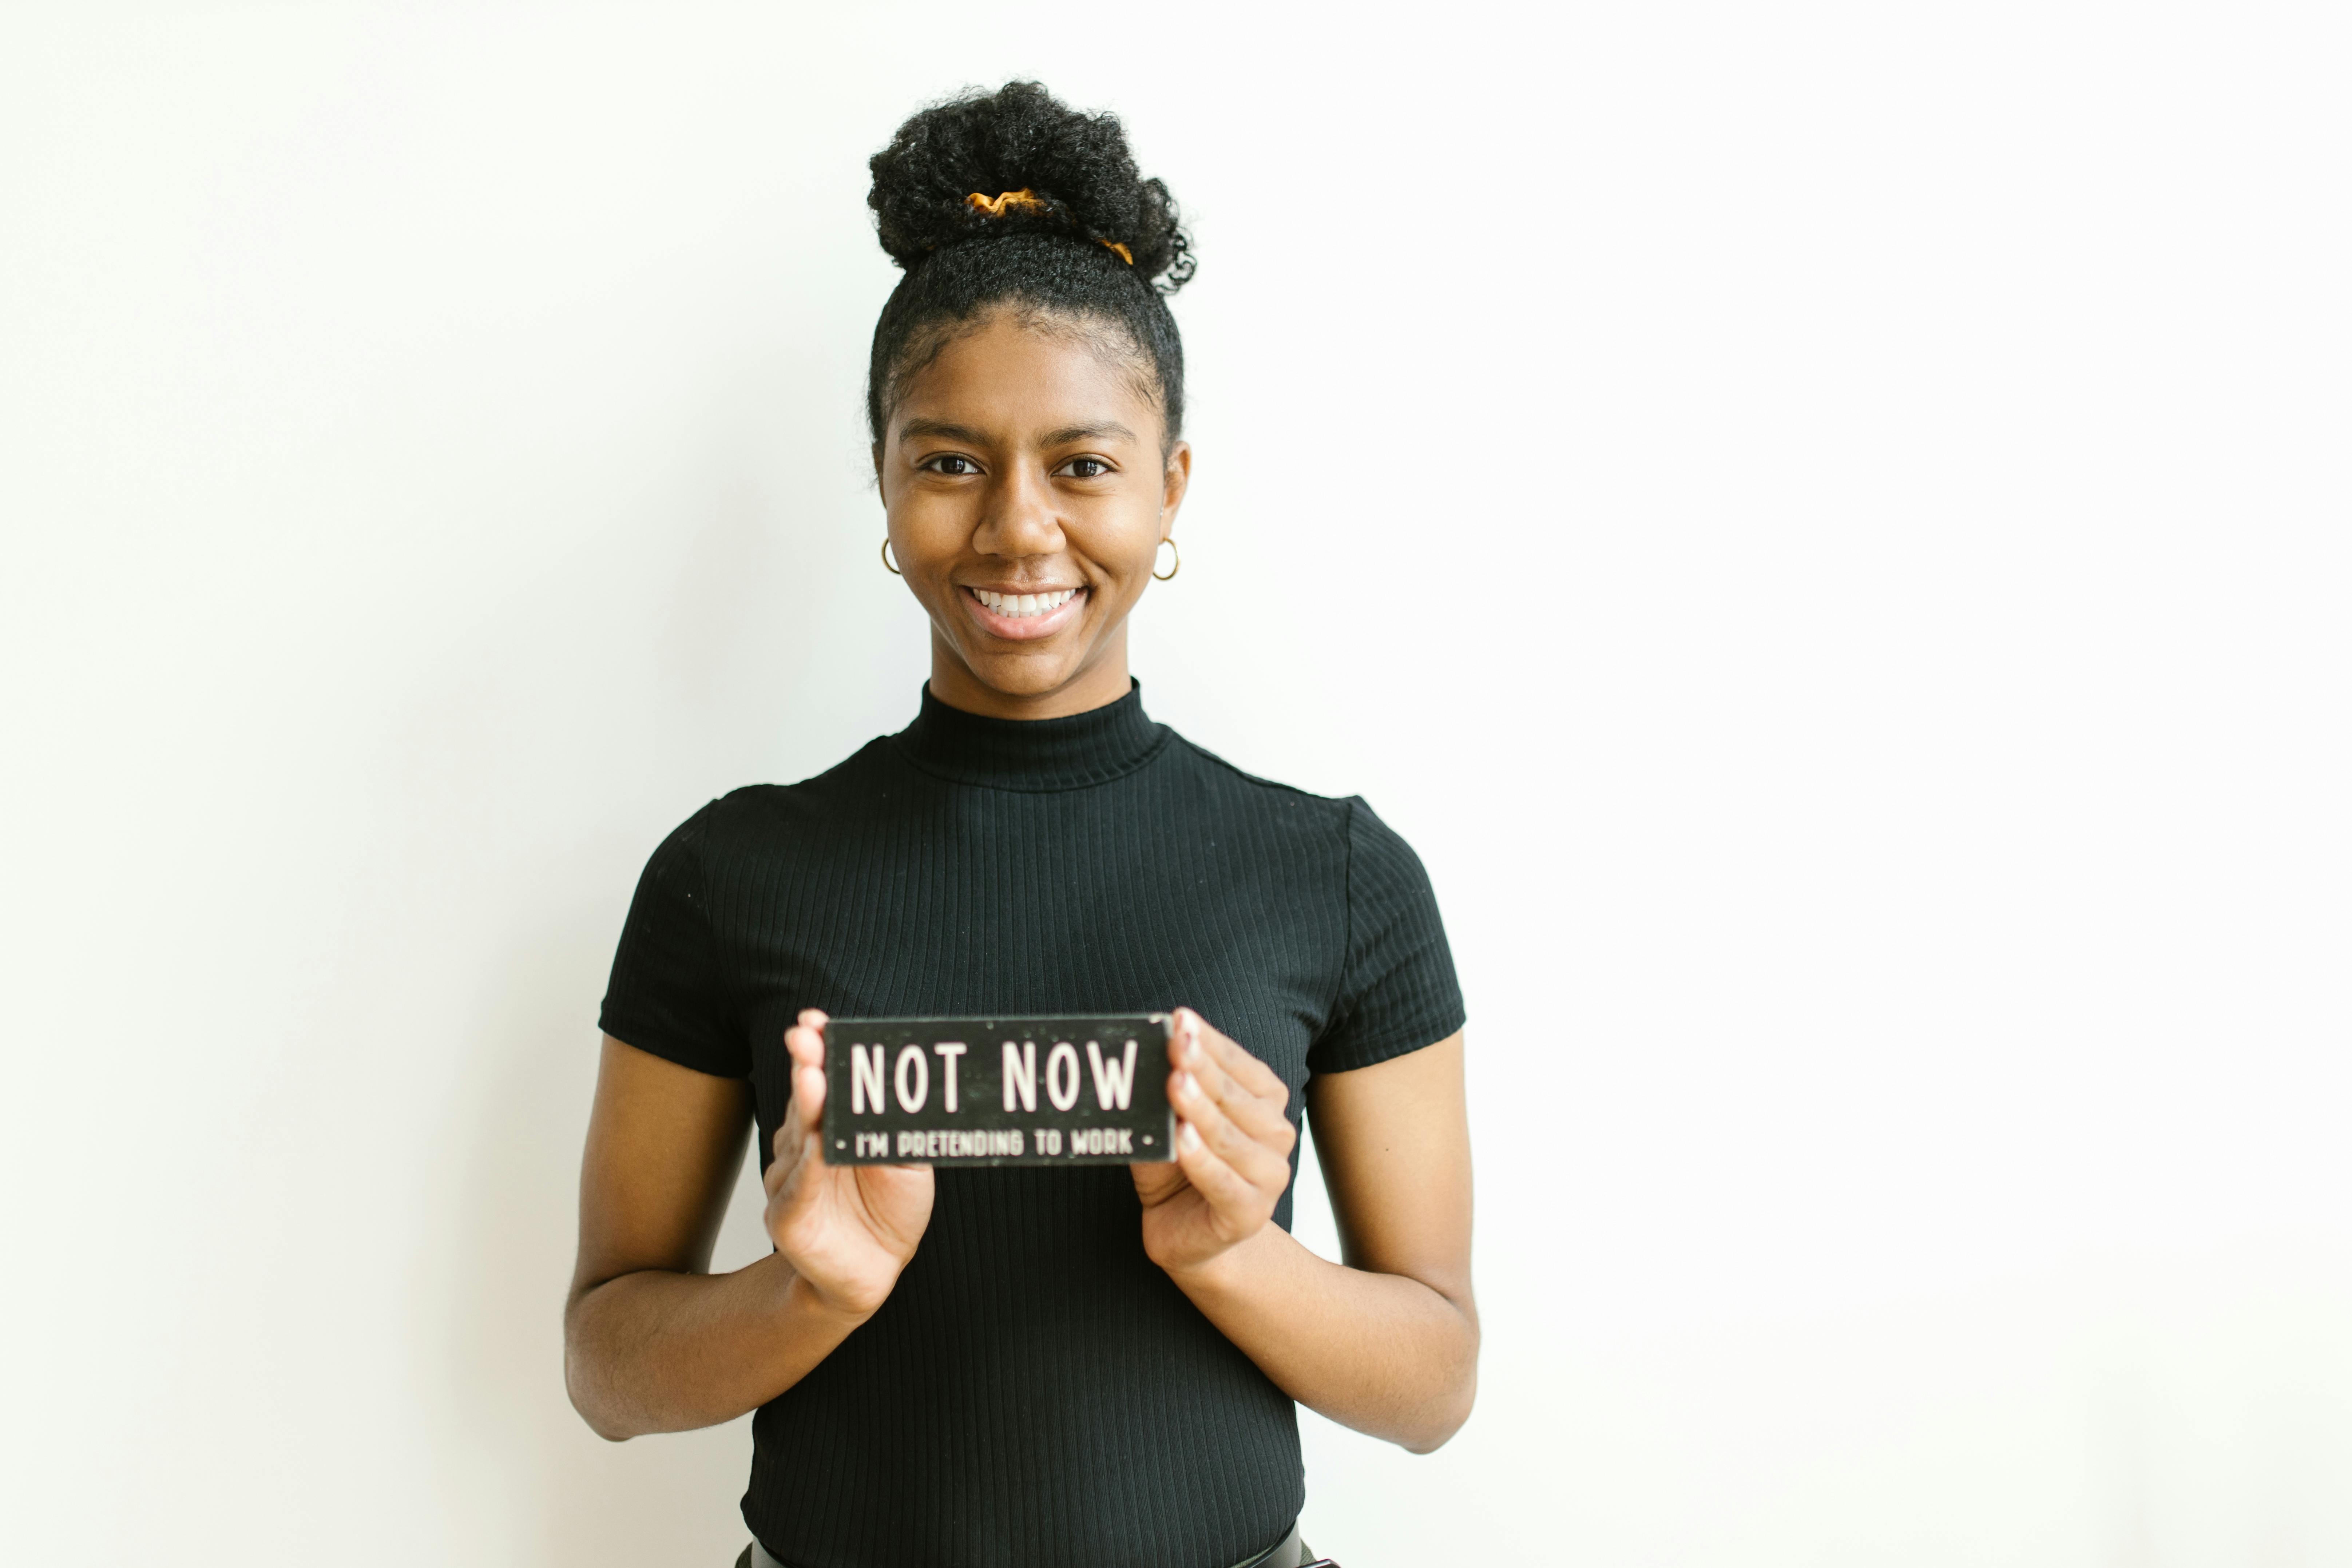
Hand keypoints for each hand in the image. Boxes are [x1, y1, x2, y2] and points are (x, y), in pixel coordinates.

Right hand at [764, 1009, 934, 1317]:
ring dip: (807, 1108)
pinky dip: (808, 1166)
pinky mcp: (787, 1216)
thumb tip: (907, 1077)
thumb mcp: (906, 1158)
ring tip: (813, 1078)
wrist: (874, 1271)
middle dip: (807, 1065)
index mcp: (830, 1123)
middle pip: (806, 1100)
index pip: (818, 1077)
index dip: (816, 1048)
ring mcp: (791, 1179)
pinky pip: (800, 1186)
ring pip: (801, 1139)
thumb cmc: (889, 1209)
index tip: (815, 1021)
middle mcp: (804, 1145)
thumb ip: (897, 1123)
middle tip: (806, 1037)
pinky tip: (813, 1143)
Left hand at [1132, 1008, 1297, 1279]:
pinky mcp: (1250, 1214)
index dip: (1208, 1041)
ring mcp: (1269, 1177)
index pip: (1237, 1063)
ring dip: (1202, 1110)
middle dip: (1203, 1069)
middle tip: (1176, 1045)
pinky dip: (1202, 1160)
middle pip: (1235, 1097)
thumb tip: (1149, 1050)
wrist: (1189, 1237)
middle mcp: (1276, 1134)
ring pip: (1230, 1137)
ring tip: (1176, 1084)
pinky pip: (1223, 1182)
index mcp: (1265, 1102)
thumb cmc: (1177, 1170)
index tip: (1179, 1018)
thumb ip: (1165, 1092)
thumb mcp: (1168, 1122)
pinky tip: (1182, 1140)